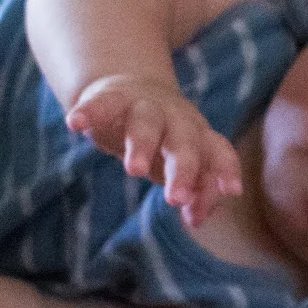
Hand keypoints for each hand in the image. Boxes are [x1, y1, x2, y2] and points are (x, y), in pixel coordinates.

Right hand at [65, 76, 240, 227]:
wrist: (131, 88)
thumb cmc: (164, 138)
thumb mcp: (181, 163)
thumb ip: (195, 192)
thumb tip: (196, 220)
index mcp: (198, 135)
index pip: (218, 150)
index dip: (226, 169)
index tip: (232, 191)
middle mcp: (176, 119)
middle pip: (185, 141)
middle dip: (183, 169)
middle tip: (175, 200)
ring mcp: (144, 106)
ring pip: (147, 122)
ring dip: (142, 144)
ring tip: (134, 170)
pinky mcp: (111, 98)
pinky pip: (101, 104)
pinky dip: (89, 112)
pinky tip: (74, 124)